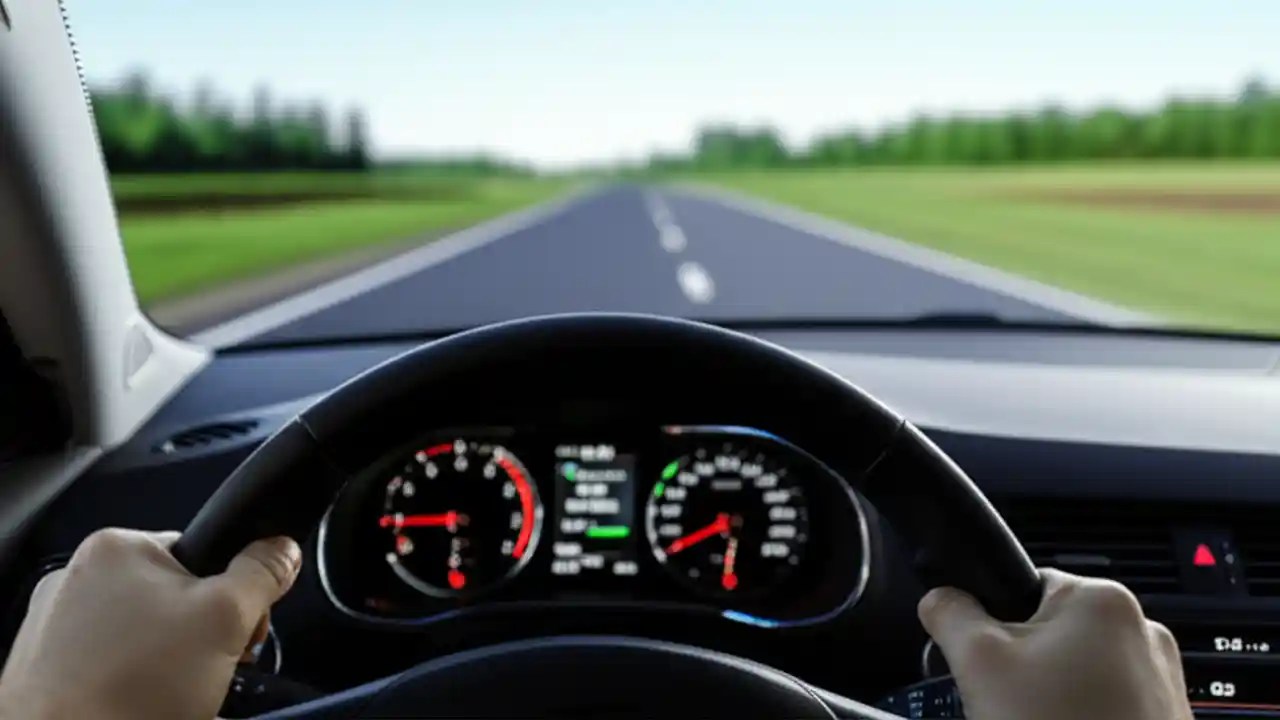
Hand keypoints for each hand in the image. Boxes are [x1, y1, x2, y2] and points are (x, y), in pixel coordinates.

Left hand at [0, 529, 300, 719]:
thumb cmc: (134, 687)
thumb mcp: (226, 619)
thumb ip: (262, 574)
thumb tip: (282, 548)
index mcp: (117, 547)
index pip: (201, 555)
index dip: (233, 595)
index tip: (238, 631)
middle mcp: (77, 577)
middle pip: (174, 595)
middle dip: (202, 634)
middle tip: (210, 669)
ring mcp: (55, 625)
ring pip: (144, 632)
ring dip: (171, 660)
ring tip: (174, 693)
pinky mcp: (48, 668)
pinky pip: (112, 661)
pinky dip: (134, 681)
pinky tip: (144, 702)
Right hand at [918, 569, 1191, 719]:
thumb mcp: (978, 663)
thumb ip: (950, 614)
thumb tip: (940, 598)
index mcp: (1102, 600)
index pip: (1027, 586)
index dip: (995, 624)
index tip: (991, 664)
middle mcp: (1144, 632)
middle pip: (1052, 634)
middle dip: (1025, 667)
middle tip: (1011, 704)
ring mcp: (1161, 679)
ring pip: (1079, 673)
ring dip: (1053, 696)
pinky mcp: (1165, 718)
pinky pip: (1107, 704)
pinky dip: (1081, 717)